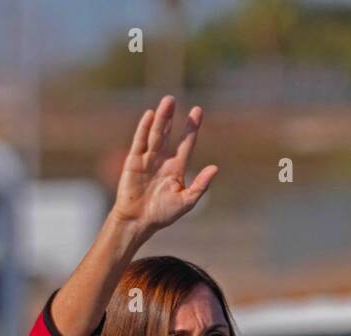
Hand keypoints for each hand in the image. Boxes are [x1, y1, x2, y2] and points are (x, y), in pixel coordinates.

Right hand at [110, 94, 218, 237]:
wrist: (138, 221)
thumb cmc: (163, 214)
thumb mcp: (187, 201)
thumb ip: (201, 185)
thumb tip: (216, 168)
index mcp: (176, 169)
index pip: (186, 144)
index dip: (192, 128)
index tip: (198, 110)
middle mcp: (162, 160)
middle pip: (168, 134)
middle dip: (172, 117)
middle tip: (175, 99)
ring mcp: (148, 159)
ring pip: (155, 134)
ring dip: (161, 118)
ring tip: (166, 101)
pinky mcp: (134, 161)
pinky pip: (140, 142)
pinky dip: (144, 128)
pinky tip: (149, 115)